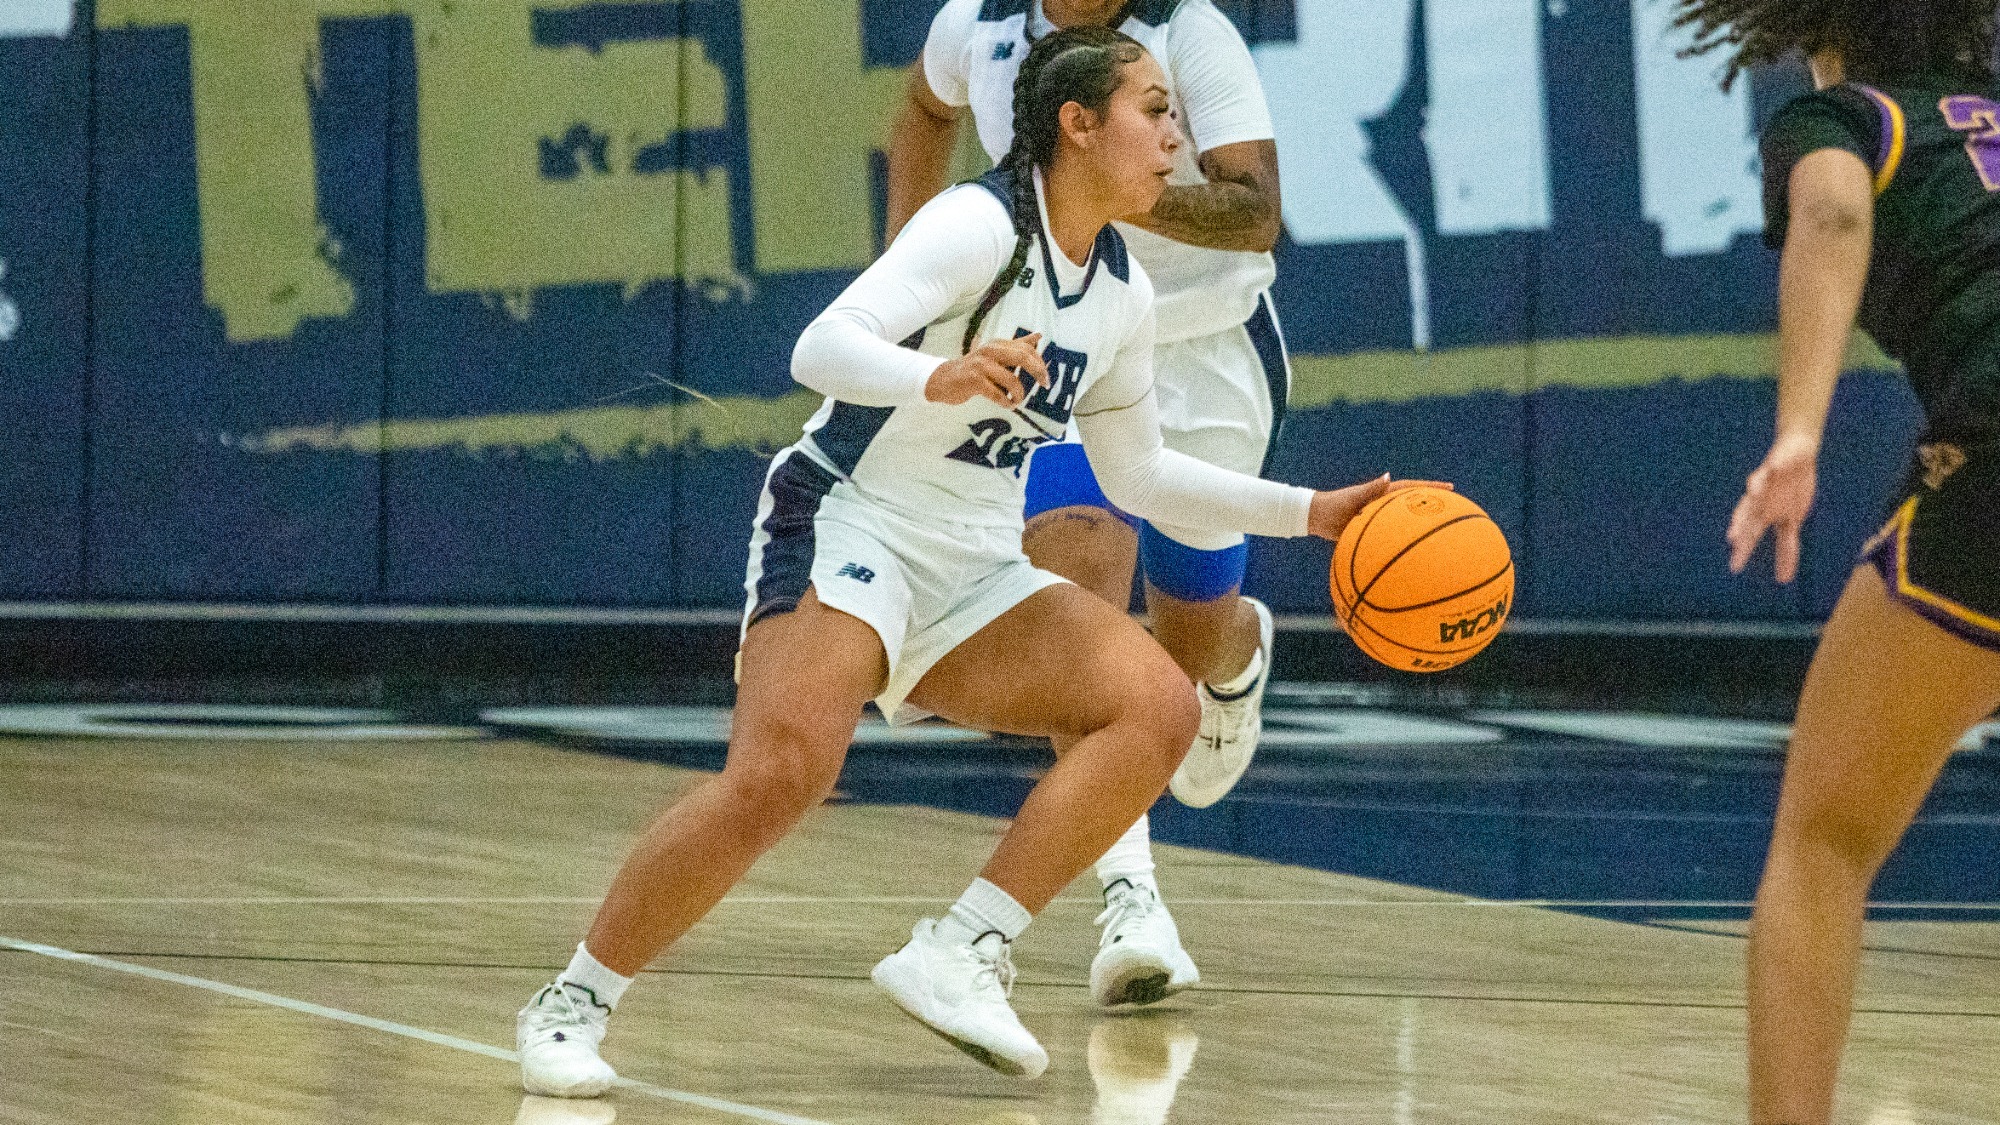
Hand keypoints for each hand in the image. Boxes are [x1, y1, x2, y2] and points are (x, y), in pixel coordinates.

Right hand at [925, 333, 1049, 407]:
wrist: (943, 379)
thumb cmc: (974, 368)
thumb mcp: (995, 354)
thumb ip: (1017, 345)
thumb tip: (1039, 336)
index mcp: (997, 344)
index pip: (1026, 348)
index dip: (1040, 362)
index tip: (1045, 377)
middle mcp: (990, 351)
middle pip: (1022, 357)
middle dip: (1038, 372)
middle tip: (1044, 384)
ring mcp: (981, 365)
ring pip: (1011, 379)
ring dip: (1019, 393)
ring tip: (1018, 400)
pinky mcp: (974, 380)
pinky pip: (997, 394)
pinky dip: (1006, 402)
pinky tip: (1008, 404)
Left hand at [1306, 476, 1453, 541]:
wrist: (1316, 518)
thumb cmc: (1333, 506)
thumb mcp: (1354, 498)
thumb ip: (1371, 489)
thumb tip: (1389, 477)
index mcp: (1382, 494)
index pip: (1412, 489)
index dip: (1431, 488)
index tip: (1450, 488)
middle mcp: (1384, 504)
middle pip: (1412, 503)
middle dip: (1432, 504)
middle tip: (1455, 507)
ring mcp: (1380, 517)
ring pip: (1405, 520)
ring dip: (1420, 522)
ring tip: (1442, 528)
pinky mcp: (1373, 530)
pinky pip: (1393, 534)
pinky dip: (1404, 539)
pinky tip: (1413, 550)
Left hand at [1728, 434, 1818, 582]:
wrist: (1796, 452)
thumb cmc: (1791, 487)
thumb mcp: (1793, 520)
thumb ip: (1786, 547)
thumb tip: (1785, 578)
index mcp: (1766, 515)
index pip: (1755, 536)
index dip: (1745, 551)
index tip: (1735, 569)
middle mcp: (1761, 502)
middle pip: (1749, 521)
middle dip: (1741, 534)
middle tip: (1731, 547)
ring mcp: (1765, 485)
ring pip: (1751, 499)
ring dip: (1746, 507)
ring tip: (1739, 520)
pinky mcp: (1772, 468)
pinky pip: (1766, 473)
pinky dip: (1761, 479)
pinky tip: (1758, 483)